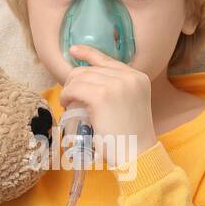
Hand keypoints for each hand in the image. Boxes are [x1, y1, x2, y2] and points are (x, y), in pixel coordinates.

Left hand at [61, 44, 157, 166]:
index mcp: (138, 77)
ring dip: (69, 90)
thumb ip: (118, 89)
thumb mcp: (131, 104)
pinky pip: (74, 89)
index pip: (107, 59)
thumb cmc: (130, 137)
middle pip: (90, 69)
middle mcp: (129, 77)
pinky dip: (66, 96)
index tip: (74, 50)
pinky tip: (67, 105)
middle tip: (70, 96)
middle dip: (75, 80)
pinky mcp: (101, 96)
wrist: (137, 154)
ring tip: (69, 103)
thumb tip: (88, 79)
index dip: (88, 53)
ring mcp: (115, 85)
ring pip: (80, 78)